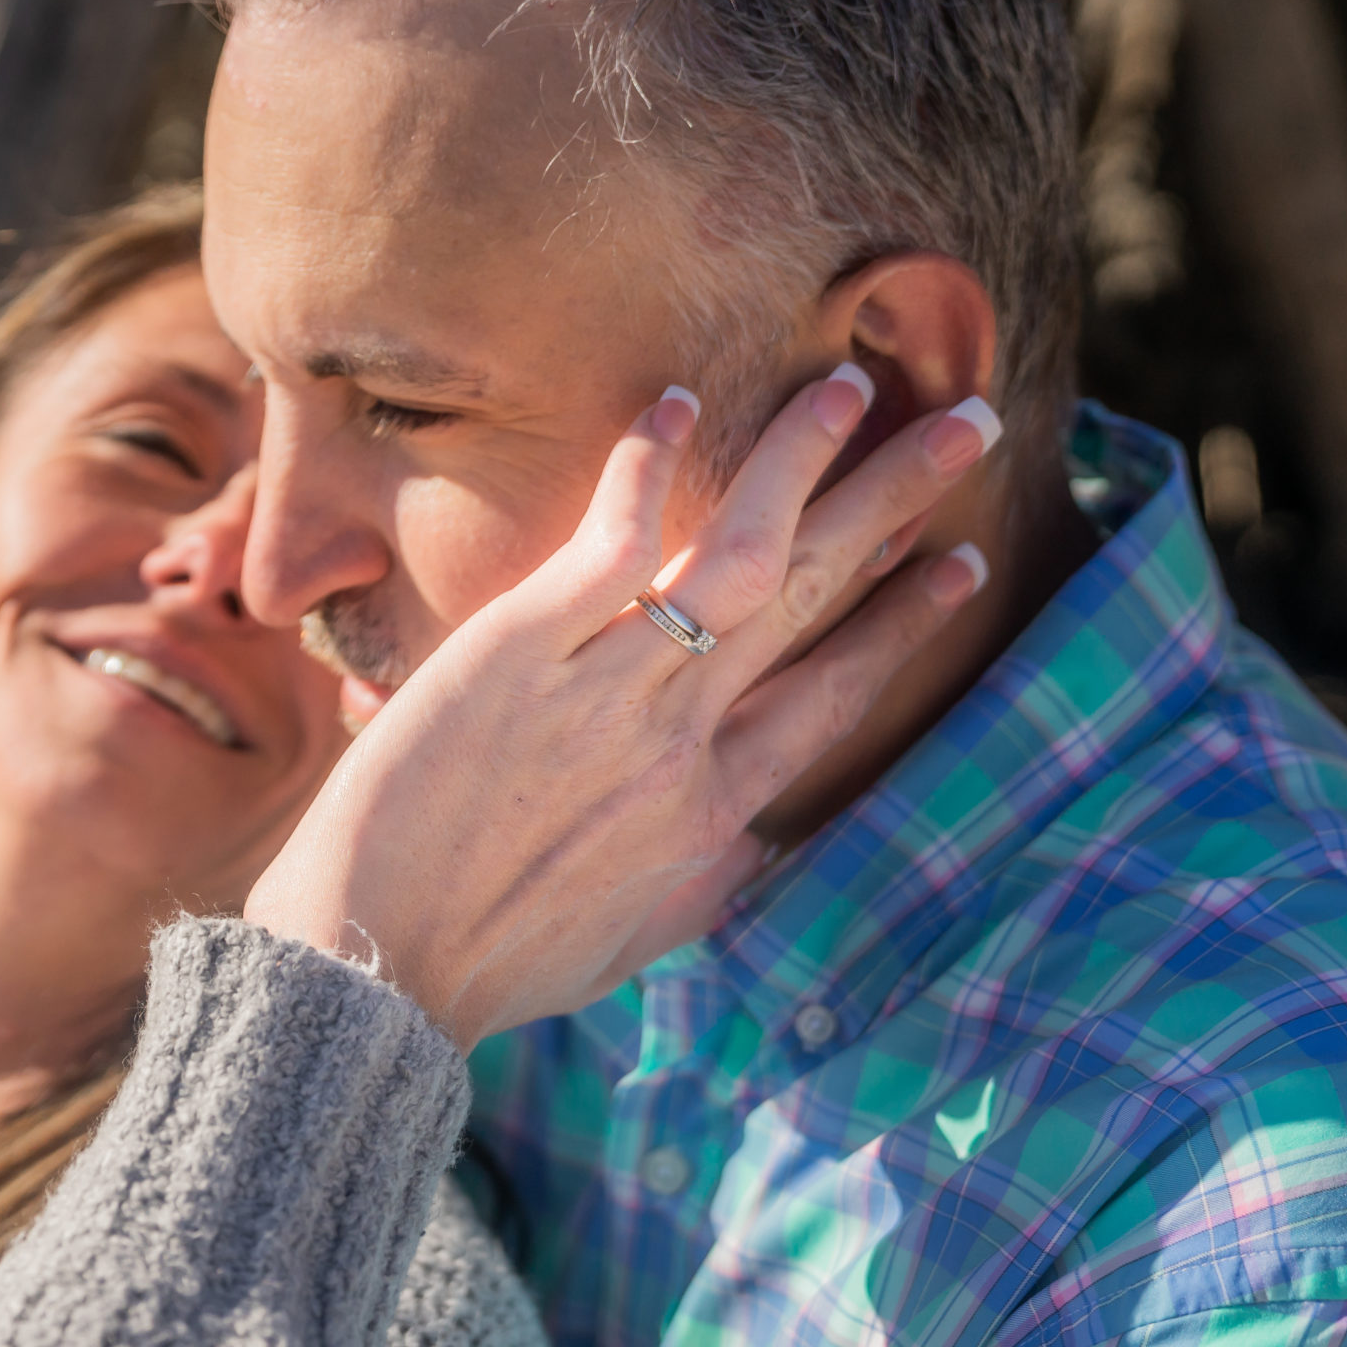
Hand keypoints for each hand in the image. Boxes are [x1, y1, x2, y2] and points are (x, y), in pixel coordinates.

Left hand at [241, 370, 997, 1048]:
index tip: (960, 560)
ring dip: (803, 461)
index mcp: (715, 814)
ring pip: (739, 557)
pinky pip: (611, 547)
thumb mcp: (638, 938)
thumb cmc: (493, 960)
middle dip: (893, 504)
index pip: (835, 694)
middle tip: (967, 426)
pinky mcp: (520, 656)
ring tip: (856, 382)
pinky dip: (648, 472)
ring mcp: (607, 692)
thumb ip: (705, 880)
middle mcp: (682, 742)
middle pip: (814, 598)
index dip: (903, 622)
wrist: (379, 965)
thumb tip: (754, 847)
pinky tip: (679, 403)